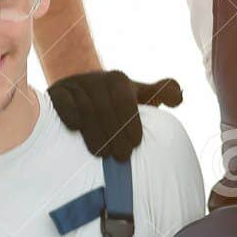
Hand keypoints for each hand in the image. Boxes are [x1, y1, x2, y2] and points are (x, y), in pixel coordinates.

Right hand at [47, 70, 182, 159]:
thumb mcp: (137, 97)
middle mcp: (96, 79)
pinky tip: (75, 128)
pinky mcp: (55, 93)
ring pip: (85, 108)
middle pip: (106, 106)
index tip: (136, 144)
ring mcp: (74, 85)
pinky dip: (69, 113)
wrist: (76, 99)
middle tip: (121, 157)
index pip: (126, 99)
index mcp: (118, 80)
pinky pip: (62, 101)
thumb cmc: (113, 104)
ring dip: (94, 132)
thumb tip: (180, 95)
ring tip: (101, 155)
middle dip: (115, 133)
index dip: (132, 121)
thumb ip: (159, 94)